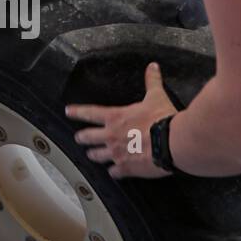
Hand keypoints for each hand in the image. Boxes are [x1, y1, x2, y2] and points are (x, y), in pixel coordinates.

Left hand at [66, 63, 176, 178]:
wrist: (172, 143)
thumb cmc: (163, 120)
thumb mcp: (156, 96)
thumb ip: (152, 82)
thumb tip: (152, 68)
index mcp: (115, 117)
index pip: (90, 113)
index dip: (77, 112)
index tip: (69, 111)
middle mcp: (111, 136)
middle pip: (87, 137)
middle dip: (82, 137)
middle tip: (79, 138)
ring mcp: (117, 153)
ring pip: (96, 156)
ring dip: (94, 155)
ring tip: (91, 155)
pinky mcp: (126, 168)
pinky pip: (114, 172)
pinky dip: (114, 172)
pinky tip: (114, 172)